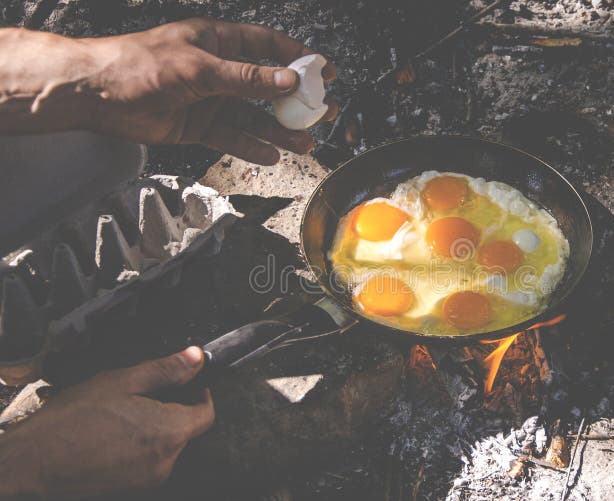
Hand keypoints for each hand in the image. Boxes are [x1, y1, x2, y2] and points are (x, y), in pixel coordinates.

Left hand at [0, 19, 336, 164]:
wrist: (98, 95)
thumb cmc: (141, 65)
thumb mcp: (200, 68)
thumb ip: (246, 78)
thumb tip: (288, 81)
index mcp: (218, 42)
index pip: (267, 47)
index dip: (298, 58)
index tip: (324, 72)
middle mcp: (217, 71)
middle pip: (266, 86)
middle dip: (294, 101)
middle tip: (322, 113)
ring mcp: (209, 100)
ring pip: (252, 117)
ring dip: (277, 130)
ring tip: (303, 143)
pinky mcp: (197, 126)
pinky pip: (231, 137)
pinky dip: (250, 146)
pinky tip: (270, 155)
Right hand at [0, 347, 213, 500]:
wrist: (29, 467)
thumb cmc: (71, 421)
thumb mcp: (121, 381)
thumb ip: (165, 370)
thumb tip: (196, 358)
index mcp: (170, 432)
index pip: (206, 414)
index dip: (200, 395)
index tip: (189, 385)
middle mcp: (165, 462)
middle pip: (184, 431)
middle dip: (169, 411)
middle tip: (138, 397)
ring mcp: (146, 482)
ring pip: (162, 448)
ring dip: (149, 430)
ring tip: (116, 417)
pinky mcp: (128, 493)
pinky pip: (143, 465)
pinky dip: (133, 450)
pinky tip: (107, 438)